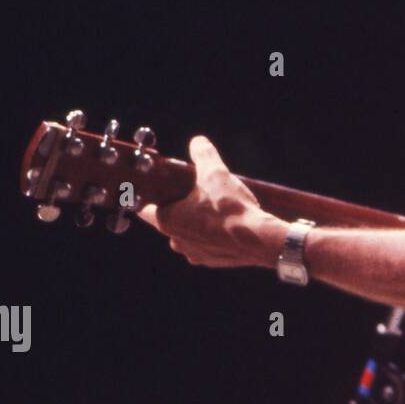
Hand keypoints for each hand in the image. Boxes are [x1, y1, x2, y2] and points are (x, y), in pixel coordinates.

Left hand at [138, 135, 288, 268]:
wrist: (259, 239)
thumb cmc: (231, 208)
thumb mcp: (216, 173)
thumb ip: (203, 155)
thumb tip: (197, 141)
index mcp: (167, 220)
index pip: (145, 208)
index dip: (152, 196)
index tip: (161, 188)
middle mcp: (176, 240)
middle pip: (170, 220)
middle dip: (180, 208)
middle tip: (198, 193)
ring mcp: (194, 253)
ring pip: (188, 235)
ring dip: (197, 224)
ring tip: (217, 209)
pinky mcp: (212, 261)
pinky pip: (207, 245)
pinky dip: (214, 236)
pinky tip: (229, 225)